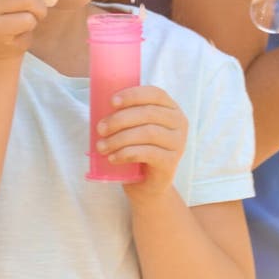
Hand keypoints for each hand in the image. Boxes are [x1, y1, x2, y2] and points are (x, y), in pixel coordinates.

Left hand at [95, 86, 187, 202]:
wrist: (148, 185)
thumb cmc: (138, 149)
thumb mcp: (134, 127)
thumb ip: (127, 112)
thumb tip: (98, 100)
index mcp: (171, 108)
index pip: (155, 93)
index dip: (133, 95)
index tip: (111, 101)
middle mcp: (179, 123)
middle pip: (149, 113)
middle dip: (120, 119)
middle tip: (100, 128)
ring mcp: (178, 143)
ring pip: (148, 133)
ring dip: (120, 138)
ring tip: (101, 146)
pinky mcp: (171, 162)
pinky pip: (148, 153)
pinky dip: (127, 153)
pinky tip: (113, 158)